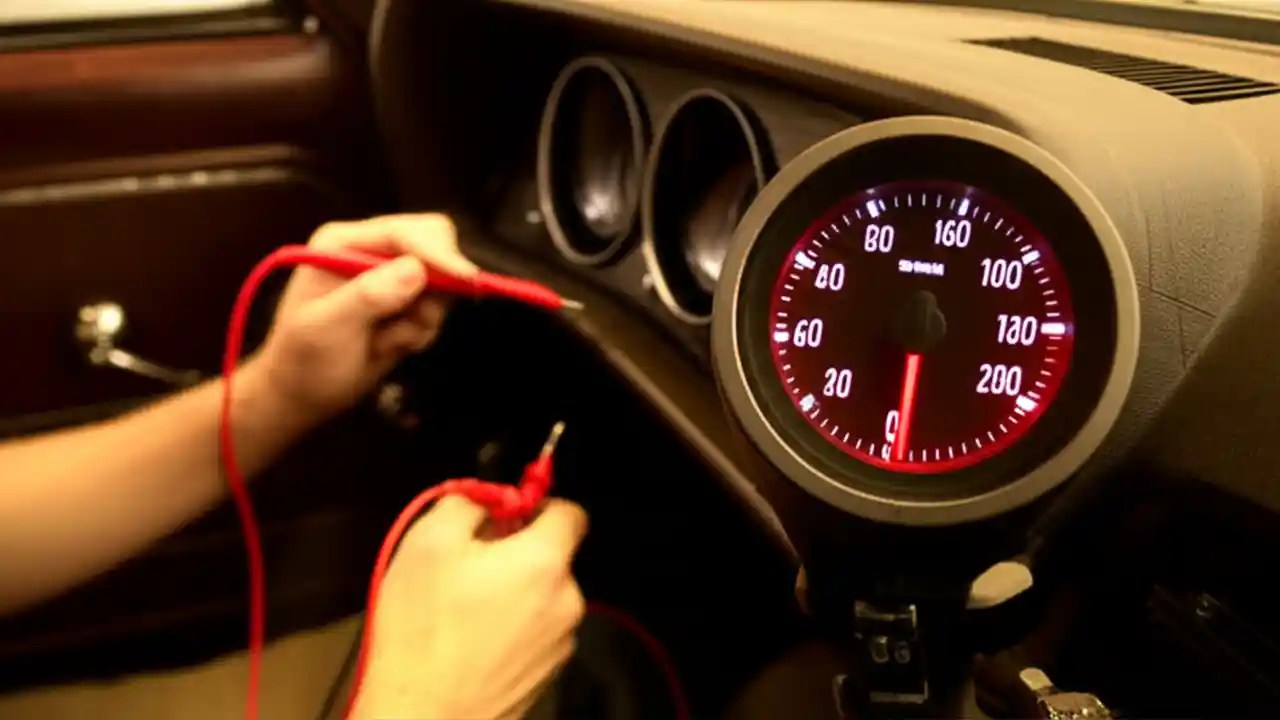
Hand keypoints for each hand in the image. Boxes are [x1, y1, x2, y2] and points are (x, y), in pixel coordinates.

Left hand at [245, 213, 476, 423]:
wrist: (302, 395)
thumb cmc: (303, 359)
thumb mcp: (326, 328)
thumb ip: (368, 296)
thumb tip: (416, 270)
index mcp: (344, 242)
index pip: (404, 233)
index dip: (437, 253)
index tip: (465, 279)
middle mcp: (371, 251)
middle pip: (434, 246)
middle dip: (434, 288)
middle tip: (416, 321)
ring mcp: (392, 277)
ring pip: (441, 283)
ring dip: (422, 320)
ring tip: (384, 342)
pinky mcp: (407, 303)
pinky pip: (439, 309)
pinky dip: (421, 333)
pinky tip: (388, 346)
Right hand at [354, 496, 588, 719]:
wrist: (424, 715)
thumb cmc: (423, 627)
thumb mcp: (429, 542)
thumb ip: (466, 502)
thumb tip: (486, 498)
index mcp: (546, 562)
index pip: (571, 512)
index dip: (538, 505)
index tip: (504, 515)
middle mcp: (568, 601)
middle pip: (554, 557)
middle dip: (517, 552)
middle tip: (469, 565)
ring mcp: (561, 643)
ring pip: (544, 597)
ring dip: (515, 592)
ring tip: (464, 610)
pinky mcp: (548, 675)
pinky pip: (536, 632)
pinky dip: (513, 628)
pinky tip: (473, 642)